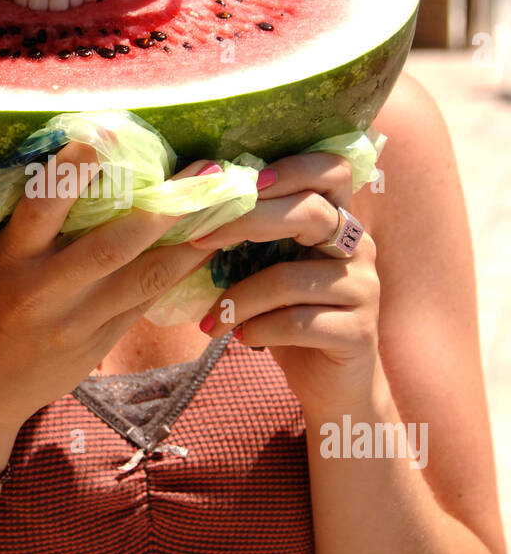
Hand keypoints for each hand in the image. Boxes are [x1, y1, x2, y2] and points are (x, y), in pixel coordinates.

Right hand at [0, 143, 218, 433]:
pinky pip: (147, 303)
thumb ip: (32, 226)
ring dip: (192, 243)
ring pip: (146, 279)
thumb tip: (80, 167)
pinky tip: (207, 248)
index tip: (109, 132)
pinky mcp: (100, 346)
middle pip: (114, 245)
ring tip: (227, 211)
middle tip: (206, 173)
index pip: (41, 206)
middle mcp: (45, 292)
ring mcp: (78, 324)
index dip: (74, 169)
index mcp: (10, 261)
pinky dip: (179, 273)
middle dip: (165, 207)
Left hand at [190, 152, 381, 415]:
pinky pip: (296, 322)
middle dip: (246, 222)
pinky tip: (239, 338)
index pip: (330, 170)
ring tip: (211, 318)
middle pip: (309, 212)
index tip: (238, 183)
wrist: (330, 384)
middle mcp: (358, 247)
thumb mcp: (269, 269)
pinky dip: (257, 329)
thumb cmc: (288, 317)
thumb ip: (252, 237)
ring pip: (289, 278)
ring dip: (238, 298)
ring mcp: (364, 288)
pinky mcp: (359, 331)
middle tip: (197, 240)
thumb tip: (190, 206)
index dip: (288, 169)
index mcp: (338, 221)